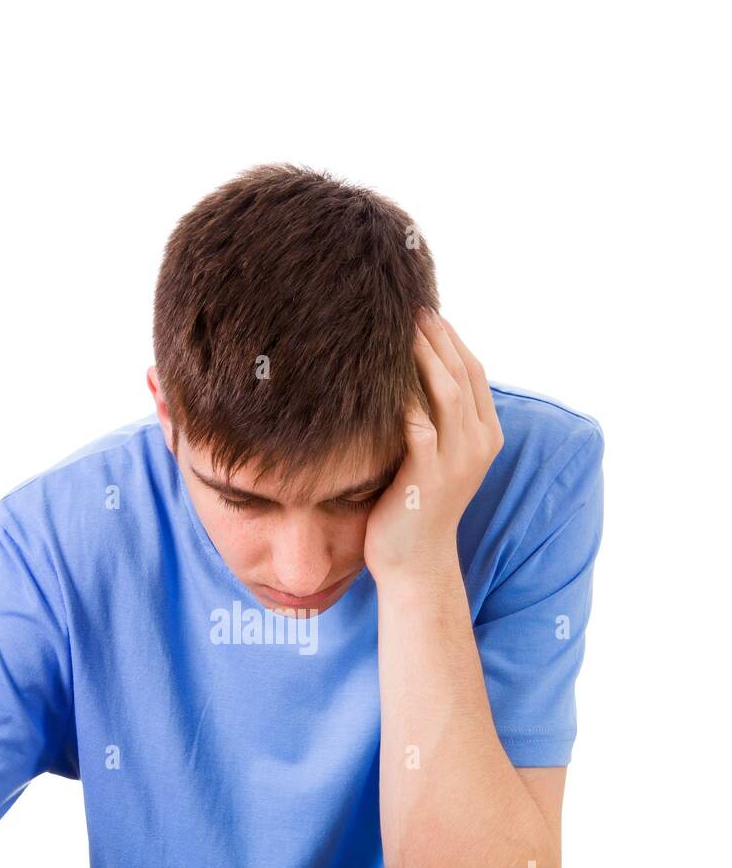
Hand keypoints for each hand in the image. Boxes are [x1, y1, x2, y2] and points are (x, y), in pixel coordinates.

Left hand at [364, 312, 503, 578]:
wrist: (414, 562)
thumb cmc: (416, 507)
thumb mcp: (436, 457)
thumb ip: (436, 420)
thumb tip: (413, 376)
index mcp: (486, 436)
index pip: (474, 372)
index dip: (452, 338)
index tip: (427, 311)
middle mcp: (478, 443)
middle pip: (461, 372)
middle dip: (437, 336)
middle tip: (411, 306)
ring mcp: (457, 459)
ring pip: (445, 389)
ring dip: (422, 353)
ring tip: (399, 326)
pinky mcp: (429, 474)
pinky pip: (418, 422)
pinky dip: (403, 395)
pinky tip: (381, 373)